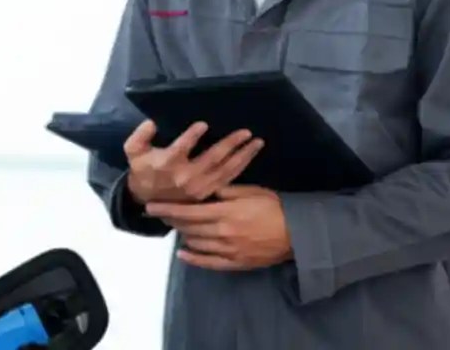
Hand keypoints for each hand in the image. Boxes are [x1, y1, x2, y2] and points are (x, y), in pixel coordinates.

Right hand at [123, 120, 263, 204]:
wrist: (147, 199)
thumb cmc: (143, 169)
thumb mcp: (133, 151)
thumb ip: (140, 136)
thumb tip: (151, 123)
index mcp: (168, 164)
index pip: (181, 149)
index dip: (191, 137)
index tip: (203, 124)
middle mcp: (186, 176)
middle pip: (211, 159)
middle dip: (230, 145)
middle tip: (245, 132)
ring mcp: (199, 186)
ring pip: (225, 170)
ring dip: (242, 156)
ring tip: (257, 142)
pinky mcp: (207, 192)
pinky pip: (227, 179)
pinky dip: (240, 167)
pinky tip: (250, 156)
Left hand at [145, 185, 291, 270]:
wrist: (297, 233)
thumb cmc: (275, 207)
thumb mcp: (251, 191)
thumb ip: (226, 191)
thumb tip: (205, 187)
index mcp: (226, 212)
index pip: (189, 211)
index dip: (168, 209)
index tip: (152, 206)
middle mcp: (222, 232)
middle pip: (189, 228)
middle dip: (171, 221)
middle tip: (157, 215)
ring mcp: (228, 250)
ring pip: (196, 243)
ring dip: (182, 235)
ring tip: (172, 228)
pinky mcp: (235, 263)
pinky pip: (209, 263)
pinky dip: (194, 258)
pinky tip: (183, 253)